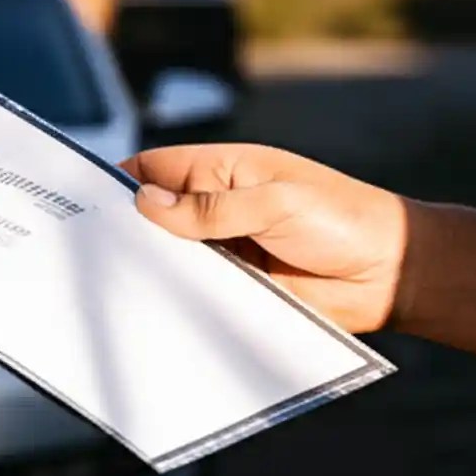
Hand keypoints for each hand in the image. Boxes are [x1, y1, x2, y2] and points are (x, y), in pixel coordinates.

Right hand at [119, 144, 410, 333]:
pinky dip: (178, 297)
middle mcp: (216, 207)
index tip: (82, 202)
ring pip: (171, 256)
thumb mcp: (275, 202)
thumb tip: (147, 201)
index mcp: (223, 169)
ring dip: (153, 267)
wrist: (392, 274)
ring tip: (117, 284)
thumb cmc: (343, 220)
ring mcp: (224, 248)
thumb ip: (210, 206)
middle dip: (127, 228)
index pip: (155, 167)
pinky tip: (158, 308)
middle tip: (91, 251)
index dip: (120, 181)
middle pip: (154, 214)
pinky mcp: (236, 287)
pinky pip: (196, 291)